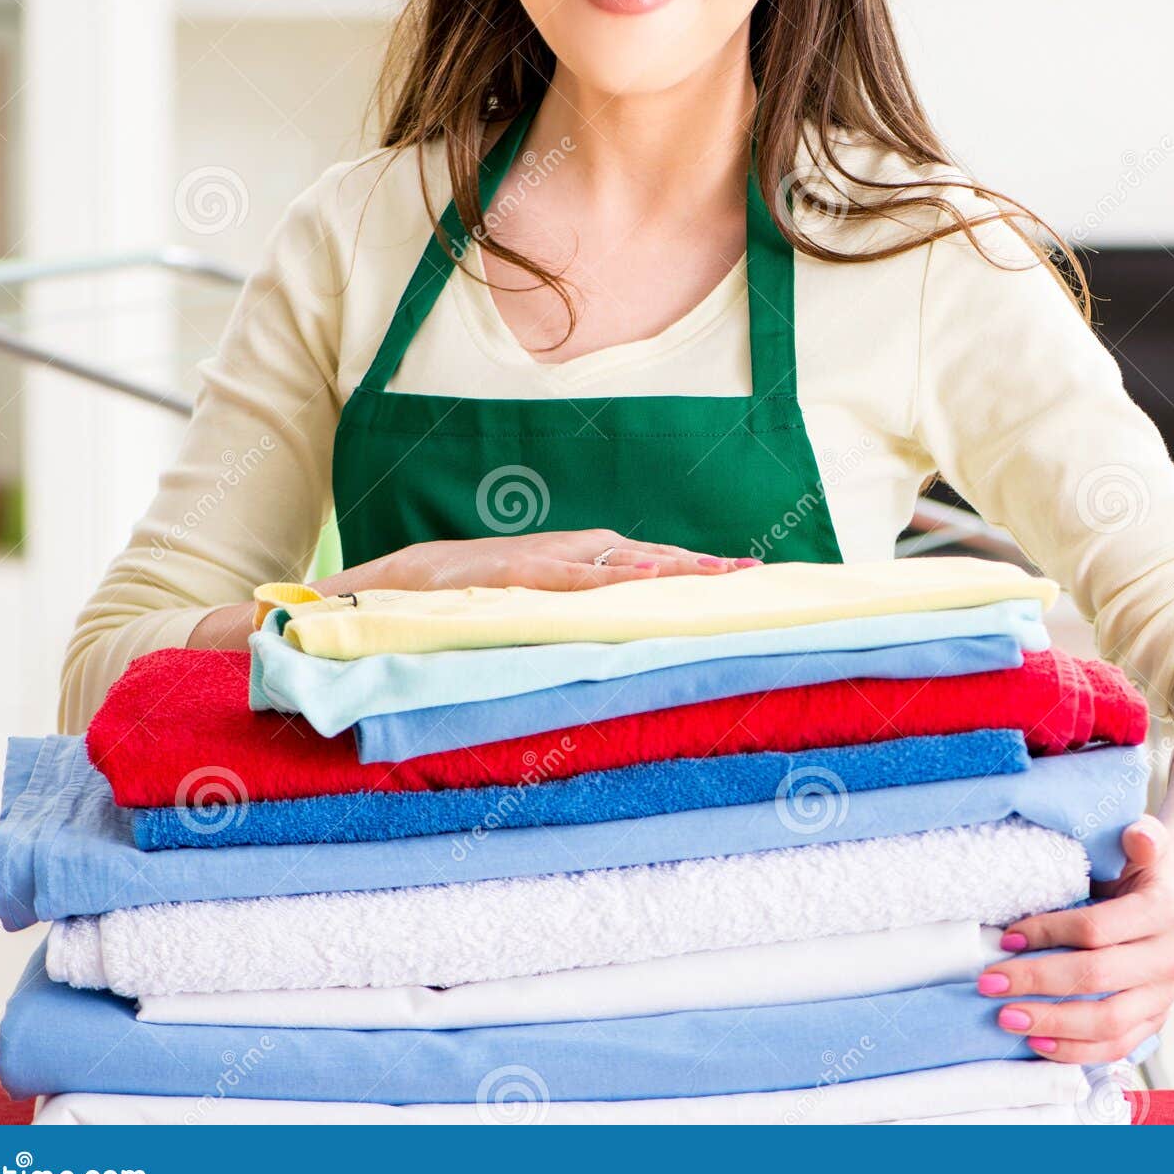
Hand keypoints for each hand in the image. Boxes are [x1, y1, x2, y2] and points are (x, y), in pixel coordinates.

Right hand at [374, 528, 762, 592]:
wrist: (421, 572)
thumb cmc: (491, 586)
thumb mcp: (547, 598)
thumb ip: (585, 605)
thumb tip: (629, 624)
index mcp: (589, 555)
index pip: (656, 560)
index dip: (701, 566)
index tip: (750, 572)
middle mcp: (580, 549)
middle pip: (653, 555)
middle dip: (702, 564)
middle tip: (752, 571)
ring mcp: (553, 557)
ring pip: (623, 561)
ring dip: (670, 566)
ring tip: (714, 571)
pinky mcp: (523, 572)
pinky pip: (572, 576)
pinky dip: (606, 576)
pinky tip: (638, 578)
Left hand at [973, 813, 1173, 1063]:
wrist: (1167, 895)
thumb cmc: (1137, 864)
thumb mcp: (1143, 839)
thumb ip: (1141, 835)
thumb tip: (1138, 837)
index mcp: (1167, 909)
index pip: (1097, 928)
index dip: (1048, 933)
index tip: (1005, 937)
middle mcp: (1172, 957)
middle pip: (1098, 978)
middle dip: (1037, 982)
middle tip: (989, 983)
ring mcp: (1165, 995)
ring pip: (1108, 1022)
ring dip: (1052, 1025)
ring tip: (1006, 1018)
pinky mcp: (1155, 1020)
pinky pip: (1116, 1047)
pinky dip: (1075, 1051)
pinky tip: (1037, 1043)